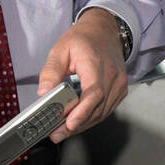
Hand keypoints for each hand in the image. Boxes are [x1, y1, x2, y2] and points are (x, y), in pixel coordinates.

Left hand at [37, 8, 128, 142]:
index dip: (82, 111)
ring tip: (62, 131)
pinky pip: (106, 110)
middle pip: (97, 107)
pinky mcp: (120, 91)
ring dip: (83, 124)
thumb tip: (44, 93)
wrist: (104, 31)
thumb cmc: (84, 39)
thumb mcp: (60, 50)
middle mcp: (112, 75)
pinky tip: (77, 121)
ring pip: (102, 113)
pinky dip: (92, 118)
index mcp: (96, 63)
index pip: (94, 92)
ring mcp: (119, 84)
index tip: (69, 123)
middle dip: (76, 124)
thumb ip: (50, 72)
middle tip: (57, 133)